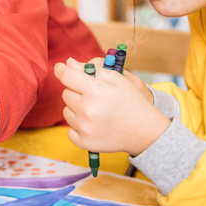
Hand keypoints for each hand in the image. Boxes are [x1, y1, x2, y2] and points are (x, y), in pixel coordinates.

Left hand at [54, 57, 169, 157]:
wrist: (144, 131)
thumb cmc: (131, 101)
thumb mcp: (116, 79)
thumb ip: (91, 69)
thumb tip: (68, 63)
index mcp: (94, 91)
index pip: (66, 76)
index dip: (61, 70)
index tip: (61, 68)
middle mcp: (87, 110)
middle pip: (66, 93)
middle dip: (76, 91)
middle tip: (93, 95)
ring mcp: (84, 128)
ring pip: (67, 111)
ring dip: (76, 108)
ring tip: (95, 110)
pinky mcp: (84, 142)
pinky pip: (69, 129)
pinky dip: (78, 125)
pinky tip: (93, 123)